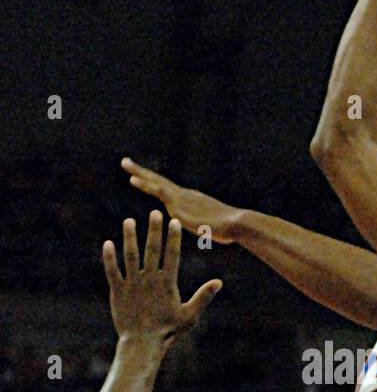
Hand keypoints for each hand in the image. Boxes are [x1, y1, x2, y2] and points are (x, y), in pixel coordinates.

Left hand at [103, 212, 221, 345]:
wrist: (142, 344)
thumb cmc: (168, 331)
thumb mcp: (190, 315)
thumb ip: (203, 296)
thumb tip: (219, 282)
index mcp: (167, 283)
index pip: (172, 255)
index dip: (173, 237)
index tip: (173, 221)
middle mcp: (149, 279)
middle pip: (152, 250)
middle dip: (154, 230)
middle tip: (154, 213)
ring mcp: (132, 284)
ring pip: (130, 256)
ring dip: (130, 237)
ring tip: (129, 221)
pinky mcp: (118, 291)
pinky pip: (112, 271)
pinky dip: (110, 257)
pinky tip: (108, 243)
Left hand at [121, 158, 239, 242]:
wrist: (236, 224)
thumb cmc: (230, 229)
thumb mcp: (214, 227)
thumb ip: (207, 226)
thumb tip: (212, 229)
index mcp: (190, 202)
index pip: (168, 191)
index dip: (154, 184)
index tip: (142, 178)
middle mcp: (184, 195)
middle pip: (159, 181)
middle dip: (143, 172)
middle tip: (126, 162)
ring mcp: (181, 198)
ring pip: (156, 182)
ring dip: (139, 172)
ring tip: (124, 163)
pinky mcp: (178, 204)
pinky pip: (158, 191)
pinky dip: (145, 184)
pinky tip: (132, 179)